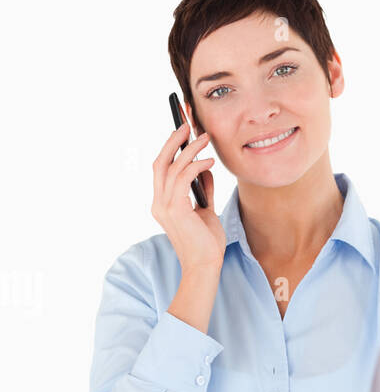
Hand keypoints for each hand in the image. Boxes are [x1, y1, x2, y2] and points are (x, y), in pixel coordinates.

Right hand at [152, 117, 226, 272]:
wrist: (205, 266)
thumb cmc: (206, 243)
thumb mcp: (205, 210)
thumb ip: (202, 189)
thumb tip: (205, 167)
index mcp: (162, 203)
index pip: (161, 169)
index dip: (169, 148)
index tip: (181, 131)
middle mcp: (158, 203)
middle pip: (160, 162)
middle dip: (173, 141)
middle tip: (187, 125)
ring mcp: (164, 207)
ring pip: (172, 167)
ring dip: (189, 149)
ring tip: (205, 138)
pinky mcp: (176, 210)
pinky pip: (183, 178)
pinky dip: (196, 165)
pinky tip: (210, 161)